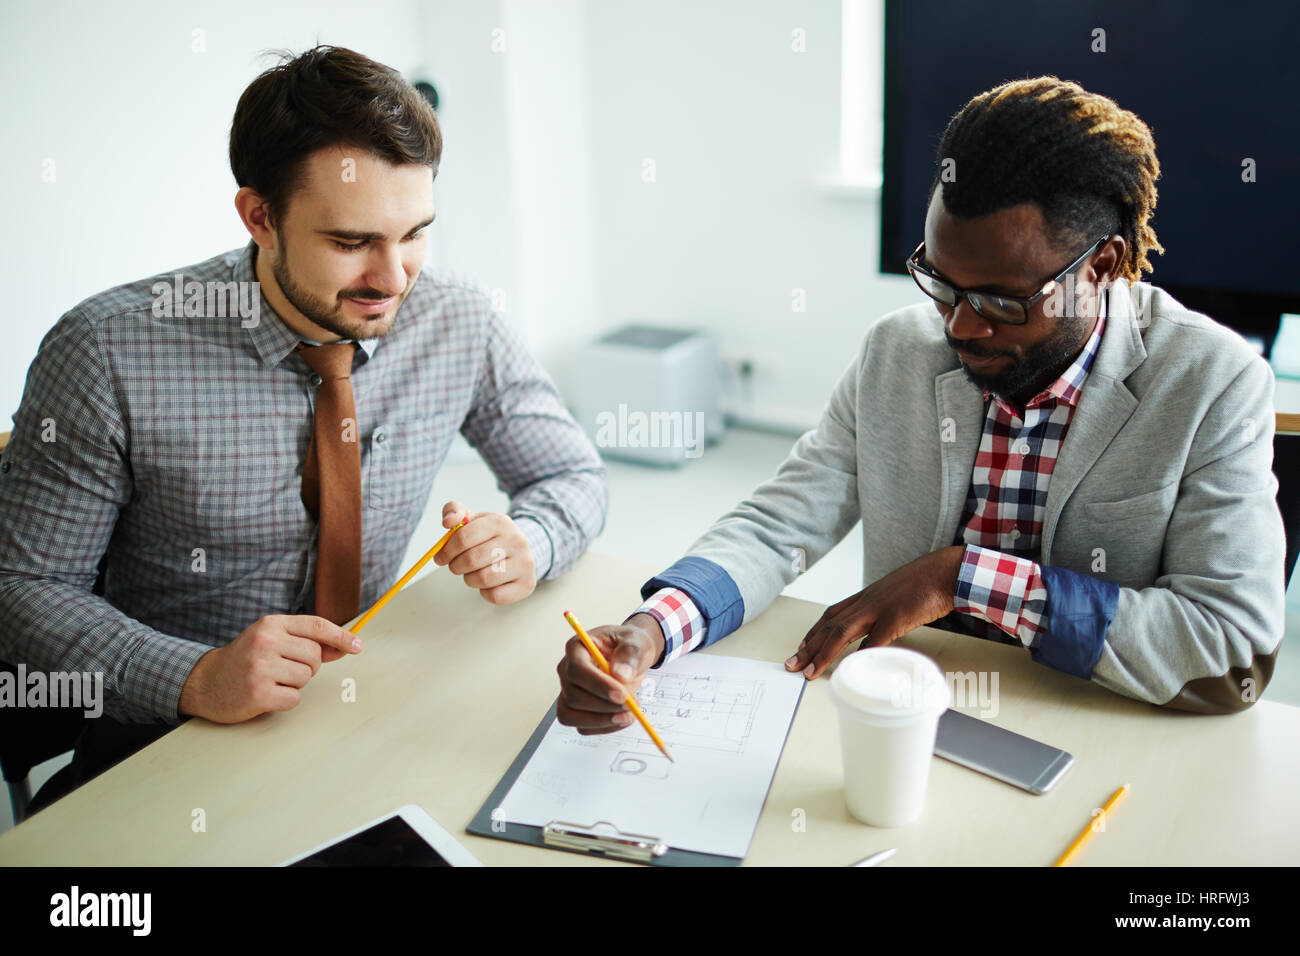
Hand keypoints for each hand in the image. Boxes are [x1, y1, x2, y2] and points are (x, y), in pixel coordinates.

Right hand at [179, 615, 362, 722]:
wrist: (205, 683)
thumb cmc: (245, 660)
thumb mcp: (272, 641)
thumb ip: (307, 641)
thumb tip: (346, 645)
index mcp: (270, 624)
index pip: (316, 625)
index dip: (340, 636)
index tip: (357, 646)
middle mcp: (265, 642)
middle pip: (315, 656)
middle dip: (308, 667)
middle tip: (283, 669)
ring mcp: (260, 667)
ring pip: (306, 677)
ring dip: (295, 683)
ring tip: (272, 680)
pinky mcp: (258, 692)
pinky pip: (295, 697)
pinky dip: (286, 700)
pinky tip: (267, 695)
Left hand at [432, 501, 536, 604]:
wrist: (520, 551)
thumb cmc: (491, 537)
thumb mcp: (474, 520)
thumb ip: (454, 511)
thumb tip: (447, 521)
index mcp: (500, 522)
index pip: (463, 538)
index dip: (446, 551)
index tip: (441, 557)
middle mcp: (517, 541)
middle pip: (472, 560)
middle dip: (456, 566)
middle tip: (456, 566)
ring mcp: (524, 564)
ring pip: (483, 579)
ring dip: (470, 579)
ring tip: (473, 573)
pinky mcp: (527, 584)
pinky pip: (495, 595)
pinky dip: (485, 593)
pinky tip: (489, 584)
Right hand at [555, 614, 664, 733]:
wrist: (632, 657)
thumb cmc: (630, 645)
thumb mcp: (636, 642)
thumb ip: (629, 655)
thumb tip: (621, 676)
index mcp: (577, 648)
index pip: (577, 670)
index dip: (597, 685)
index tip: (622, 695)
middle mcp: (567, 671)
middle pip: (573, 696)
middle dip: (604, 706)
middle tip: (632, 706)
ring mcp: (569, 692)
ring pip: (571, 715)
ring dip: (601, 721)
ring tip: (629, 714)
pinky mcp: (576, 710)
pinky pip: (582, 727)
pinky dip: (604, 727)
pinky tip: (622, 718)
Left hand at [786, 545, 964, 678]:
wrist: (946, 571)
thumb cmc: (926, 584)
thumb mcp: (896, 596)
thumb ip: (883, 613)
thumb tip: (877, 632)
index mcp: (866, 597)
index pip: (831, 614)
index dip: (814, 632)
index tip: (801, 647)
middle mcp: (867, 601)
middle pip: (829, 625)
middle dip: (808, 647)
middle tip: (791, 665)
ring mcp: (880, 608)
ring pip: (842, 632)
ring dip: (823, 653)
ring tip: (809, 671)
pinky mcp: (896, 616)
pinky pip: (875, 639)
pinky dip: (860, 654)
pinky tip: (849, 668)